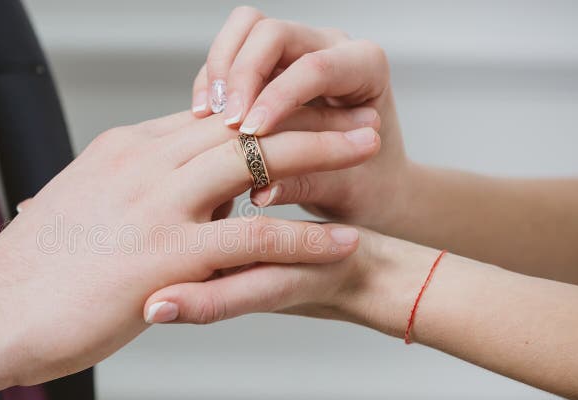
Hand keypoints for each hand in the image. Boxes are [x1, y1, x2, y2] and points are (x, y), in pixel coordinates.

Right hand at [0, 110, 379, 394]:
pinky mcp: (167, 256)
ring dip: (320, 154)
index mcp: (124, 149)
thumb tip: (155, 193)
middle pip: (241, 123)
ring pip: (257, 162)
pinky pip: (255, 236)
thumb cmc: (32, 269)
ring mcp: (157, 206)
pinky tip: (341, 239)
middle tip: (350, 112)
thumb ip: (125, 190)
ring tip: (367, 151)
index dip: (260, 111)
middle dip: (303, 114)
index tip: (299, 112)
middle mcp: (144, 164)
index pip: (207, 116)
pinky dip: (305, 236)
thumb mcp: (81, 205)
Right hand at [193, 7, 411, 229]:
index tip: (252, 133)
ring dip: (222, 69)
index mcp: (365, 69)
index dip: (278, 97)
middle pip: (273, 33)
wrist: (371, 185)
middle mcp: (331, 48)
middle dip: (243, 75)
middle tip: (231, 124)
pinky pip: (231, 53)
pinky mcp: (269, 64)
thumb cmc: (369, 187)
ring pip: (246, 28)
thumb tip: (262, 193)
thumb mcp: (343, 193)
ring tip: (212, 116)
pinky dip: (213, 81)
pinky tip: (206, 119)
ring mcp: (298, 51)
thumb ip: (305, 185)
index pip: (315, 67)